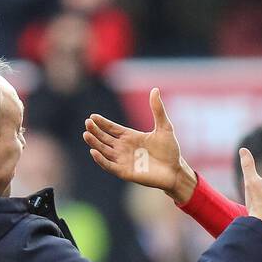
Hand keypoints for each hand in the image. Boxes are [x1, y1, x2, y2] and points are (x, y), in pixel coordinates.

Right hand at [83, 88, 195, 202]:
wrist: (175, 171)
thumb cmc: (170, 150)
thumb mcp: (164, 127)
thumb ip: (157, 109)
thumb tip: (155, 89)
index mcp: (131, 137)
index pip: (112, 129)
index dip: (102, 123)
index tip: (93, 116)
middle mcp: (124, 148)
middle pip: (105, 138)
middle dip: (95, 131)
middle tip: (87, 123)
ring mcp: (123, 160)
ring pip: (104, 151)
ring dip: (95, 144)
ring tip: (86, 134)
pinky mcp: (125, 172)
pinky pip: (109, 166)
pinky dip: (101, 160)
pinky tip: (94, 152)